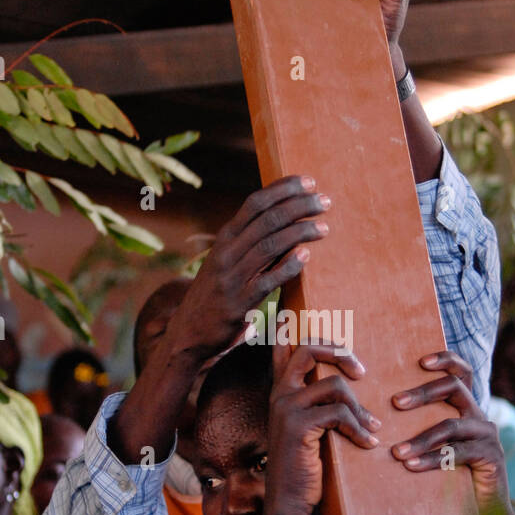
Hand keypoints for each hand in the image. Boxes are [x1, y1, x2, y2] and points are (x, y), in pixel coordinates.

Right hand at [166, 176, 329, 363]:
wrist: (189, 333)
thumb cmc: (218, 293)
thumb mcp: (227, 261)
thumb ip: (251, 243)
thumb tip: (288, 223)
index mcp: (225, 238)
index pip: (255, 203)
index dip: (283, 189)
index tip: (309, 182)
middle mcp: (226, 252)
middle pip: (267, 219)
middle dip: (299, 206)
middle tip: (326, 201)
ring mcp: (231, 277)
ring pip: (269, 245)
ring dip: (300, 232)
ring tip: (324, 227)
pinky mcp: (239, 304)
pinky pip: (267, 281)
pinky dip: (287, 265)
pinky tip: (305, 255)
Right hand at [264, 343, 380, 514]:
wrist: (289, 500)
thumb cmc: (303, 467)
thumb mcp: (307, 430)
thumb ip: (316, 406)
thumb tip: (344, 386)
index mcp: (280, 393)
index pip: (282, 350)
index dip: (289, 330)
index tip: (295, 318)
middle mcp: (279, 395)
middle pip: (308, 349)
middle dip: (339, 351)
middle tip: (361, 371)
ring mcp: (286, 409)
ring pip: (334, 386)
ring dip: (360, 408)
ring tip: (373, 427)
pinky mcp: (298, 426)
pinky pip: (339, 414)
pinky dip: (359, 429)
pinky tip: (368, 443)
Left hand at [390, 352, 509, 510]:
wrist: (483, 511)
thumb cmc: (452, 477)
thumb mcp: (436, 447)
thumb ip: (420, 429)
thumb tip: (377, 417)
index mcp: (467, 408)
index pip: (461, 372)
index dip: (445, 360)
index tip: (420, 361)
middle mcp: (480, 416)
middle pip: (454, 388)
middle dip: (423, 393)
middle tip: (395, 402)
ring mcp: (488, 435)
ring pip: (451, 425)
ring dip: (420, 438)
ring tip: (395, 452)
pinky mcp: (491, 457)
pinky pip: (457, 453)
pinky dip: (431, 459)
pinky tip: (411, 466)